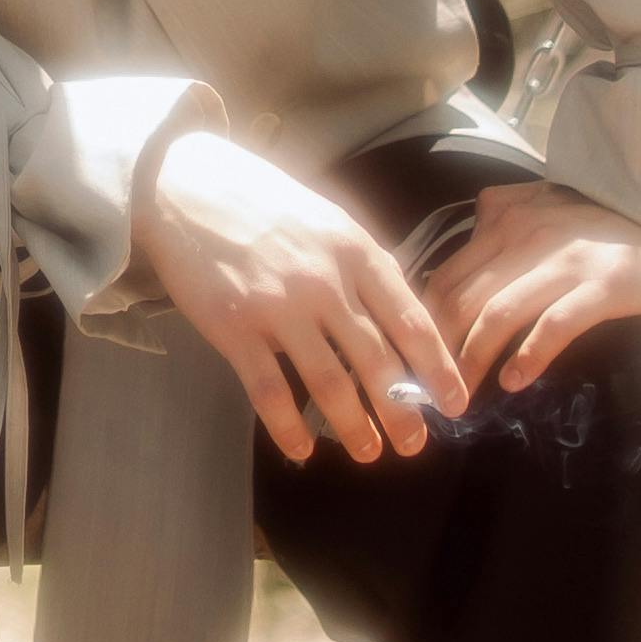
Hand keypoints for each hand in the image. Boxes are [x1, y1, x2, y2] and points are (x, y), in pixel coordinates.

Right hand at [127, 131, 472, 467]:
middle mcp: (326, 282)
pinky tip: (301, 449)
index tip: (455, 402)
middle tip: (415, 444)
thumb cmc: (264, 204)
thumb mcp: (330, 221)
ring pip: (330, 383)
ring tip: (368, 453)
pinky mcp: (235, 328)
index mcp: (356, 252)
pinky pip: (269, 391)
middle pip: (377, 361)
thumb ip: (365, 267)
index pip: (411, 320)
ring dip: (354, 427)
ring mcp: (279, 307)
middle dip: (402, 410)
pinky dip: (288, 427)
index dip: (438, 367)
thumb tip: (404, 317)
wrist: (186, 188)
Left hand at [421, 185, 640, 402]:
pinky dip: (527, 356)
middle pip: (461, 299)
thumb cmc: (612, 226)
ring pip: (497, 314)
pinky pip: (553, 324)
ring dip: (471, 361)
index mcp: (509, 218)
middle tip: (430, 391)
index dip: (424, 322)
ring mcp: (567, 260)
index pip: (446, 274)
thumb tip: (467, 242)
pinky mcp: (604, 285)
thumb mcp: (550, 207)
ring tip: (462, 397)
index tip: (417, 361)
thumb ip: (506, 216)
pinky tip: (513, 381)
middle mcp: (529, 234)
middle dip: (438, 351)